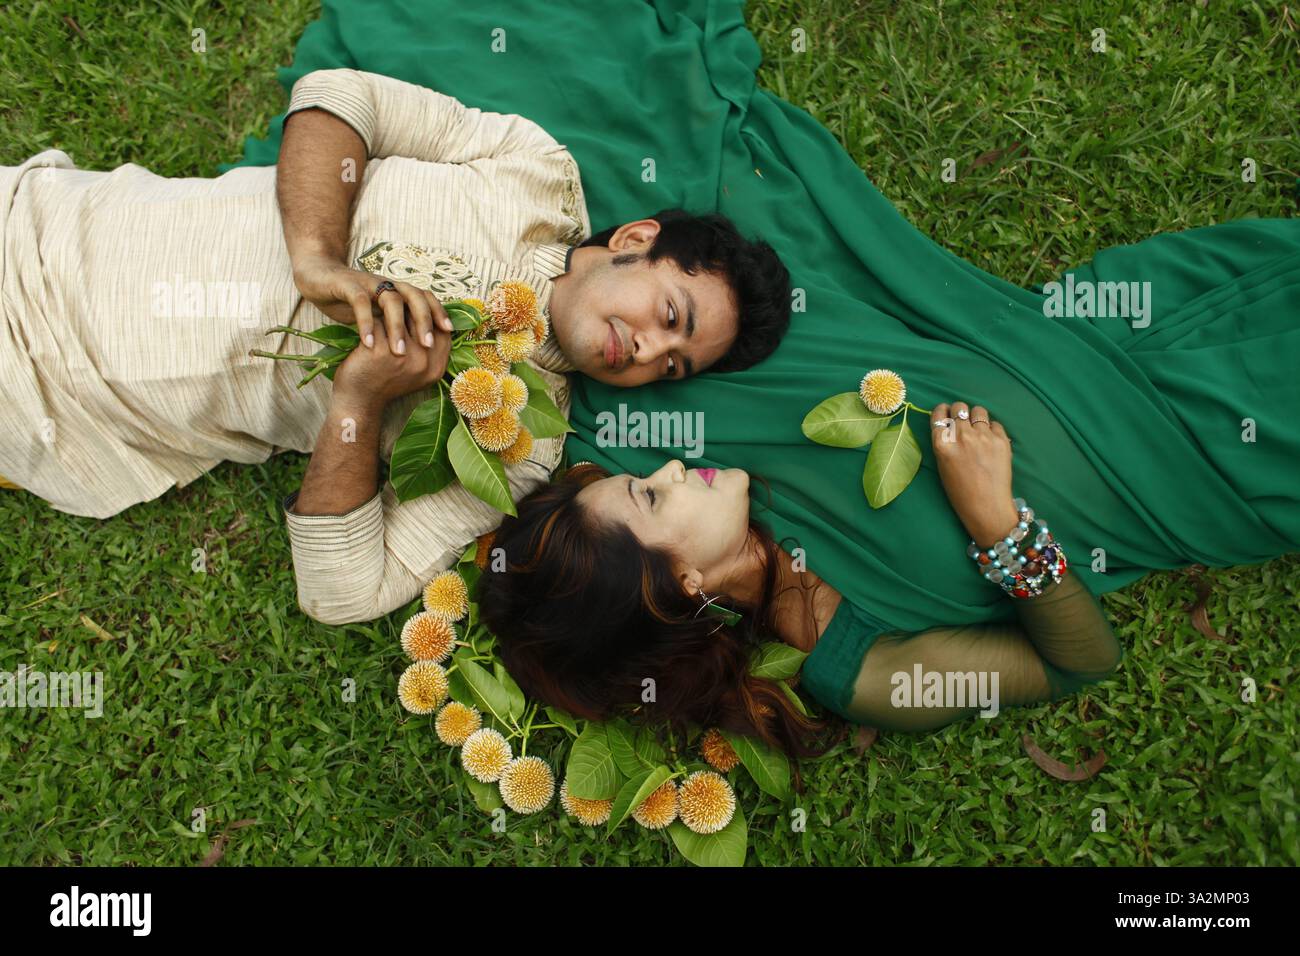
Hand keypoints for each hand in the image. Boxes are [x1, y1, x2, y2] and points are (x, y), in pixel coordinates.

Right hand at [292, 253, 452, 354]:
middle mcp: (388, 284)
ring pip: (391, 300)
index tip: (449, 333)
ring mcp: (368, 283)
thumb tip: (421, 349)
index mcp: (398, 291)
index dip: (439, 313)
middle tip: (427, 346)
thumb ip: (396, 326)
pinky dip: (366, 323)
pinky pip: (360, 302)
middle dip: (424, 321)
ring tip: (399, 352)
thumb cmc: (349, 302)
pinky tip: (368, 343)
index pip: (426, 298)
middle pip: (415, 297)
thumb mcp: (377, 315)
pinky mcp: (347, 285)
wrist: (316, 278)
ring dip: (397, 327)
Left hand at [332, 320, 450, 408]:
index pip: (443, 330)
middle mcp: (423, 363)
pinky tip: (366, 332)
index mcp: (436, 368)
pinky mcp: (381, 351)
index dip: (431, 317)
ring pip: (399, 316)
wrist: (361, 400)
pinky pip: (378, 322)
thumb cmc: (388, 381)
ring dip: (388, 315)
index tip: (417, 313)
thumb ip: (429, 350)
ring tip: (380, 322)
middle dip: (407, 312)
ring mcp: (403, 357)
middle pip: (422, 319)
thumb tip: (434, 314)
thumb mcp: (417, 371)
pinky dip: (370, 324)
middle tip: (395, 313)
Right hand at [930, 400, 1018, 547]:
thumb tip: (949, 425)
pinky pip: (995, 424)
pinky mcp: (1001, 440)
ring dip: (976, 417)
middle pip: (959, 407)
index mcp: (942, 444)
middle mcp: (961, 436)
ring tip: (978, 429)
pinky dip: (992, 429)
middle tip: (963, 422)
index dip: (942, 411)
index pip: (939, 413)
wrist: (987, 507)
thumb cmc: (960, 491)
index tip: (946, 413)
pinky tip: (990, 442)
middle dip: (960, 412)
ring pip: (979, 411)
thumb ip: (944, 443)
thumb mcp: (942, 466)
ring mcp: (983, 436)